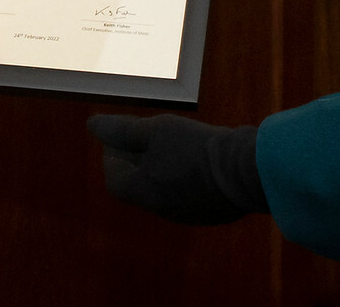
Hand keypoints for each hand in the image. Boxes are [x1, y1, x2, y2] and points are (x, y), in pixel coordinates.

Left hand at [87, 113, 266, 225]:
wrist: (247, 172)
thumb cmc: (198, 148)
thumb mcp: (158, 130)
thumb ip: (123, 129)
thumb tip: (92, 125)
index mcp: (144, 193)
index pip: (115, 181)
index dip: (112, 159)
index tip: (117, 139)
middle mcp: (163, 209)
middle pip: (139, 187)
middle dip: (135, 163)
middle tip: (142, 139)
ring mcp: (188, 214)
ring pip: (164, 192)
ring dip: (160, 171)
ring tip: (170, 145)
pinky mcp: (211, 212)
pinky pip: (187, 195)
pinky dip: (182, 178)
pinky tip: (195, 158)